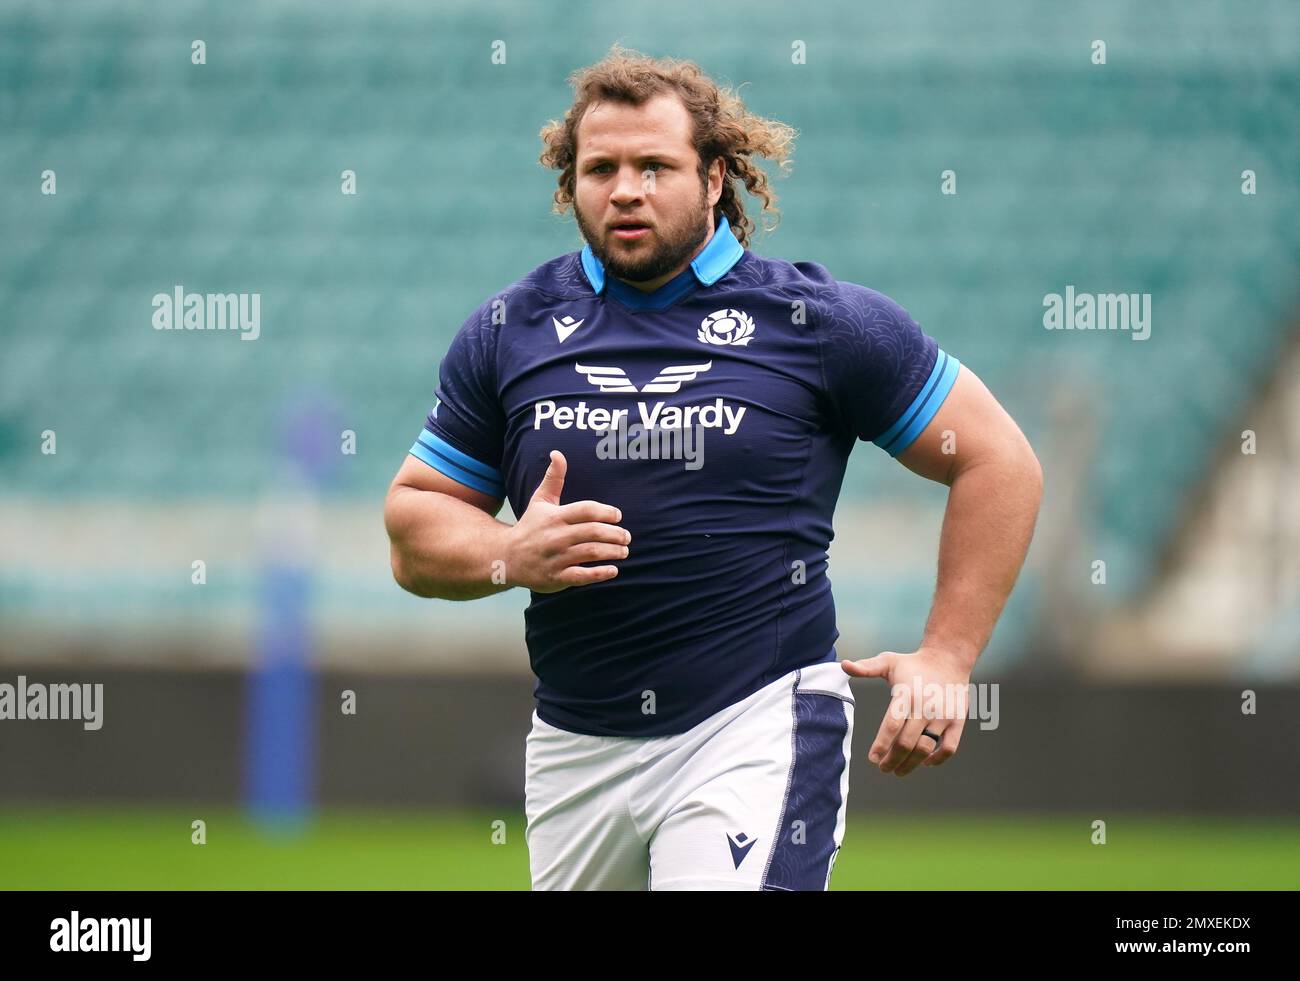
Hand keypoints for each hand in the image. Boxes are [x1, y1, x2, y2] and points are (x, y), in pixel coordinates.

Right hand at [504, 450, 629, 592]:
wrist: (506, 557)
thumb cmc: (529, 526)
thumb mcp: (539, 501)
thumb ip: (553, 479)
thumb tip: (558, 453)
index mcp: (555, 517)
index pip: (586, 510)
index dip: (606, 512)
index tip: (618, 516)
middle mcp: (556, 537)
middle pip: (593, 532)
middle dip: (615, 534)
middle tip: (627, 536)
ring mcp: (556, 558)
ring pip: (591, 553)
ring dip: (613, 552)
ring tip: (624, 551)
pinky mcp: (557, 577)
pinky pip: (582, 576)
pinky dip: (600, 574)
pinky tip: (613, 570)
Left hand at [841, 648, 970, 776]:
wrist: (949, 658)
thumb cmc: (912, 663)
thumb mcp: (889, 661)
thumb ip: (866, 667)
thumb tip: (843, 665)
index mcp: (907, 694)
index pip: (892, 725)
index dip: (881, 745)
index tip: (873, 759)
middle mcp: (926, 706)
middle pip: (907, 742)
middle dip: (892, 759)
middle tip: (883, 768)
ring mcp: (944, 715)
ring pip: (926, 748)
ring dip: (911, 764)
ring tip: (899, 771)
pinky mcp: (957, 721)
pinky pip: (948, 748)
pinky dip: (937, 760)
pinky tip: (925, 762)